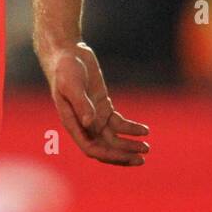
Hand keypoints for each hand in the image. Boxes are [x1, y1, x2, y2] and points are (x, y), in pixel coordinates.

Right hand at [37, 40, 149, 165]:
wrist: (67, 53)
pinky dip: (131, 128)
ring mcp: (94, 117)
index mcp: (73, 123)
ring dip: (129, 145)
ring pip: (113, 139)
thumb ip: (81, 103)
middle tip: (143, 158)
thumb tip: (90, 123)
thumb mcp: (72, 84)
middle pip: (105, 148)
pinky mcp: (103, 107)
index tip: (128, 156)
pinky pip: (118, 124)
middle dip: (123, 155)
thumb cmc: (65, 69)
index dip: (109, 155)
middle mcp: (84, 124)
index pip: (91, 148)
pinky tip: (145, 130)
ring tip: (146, 148)